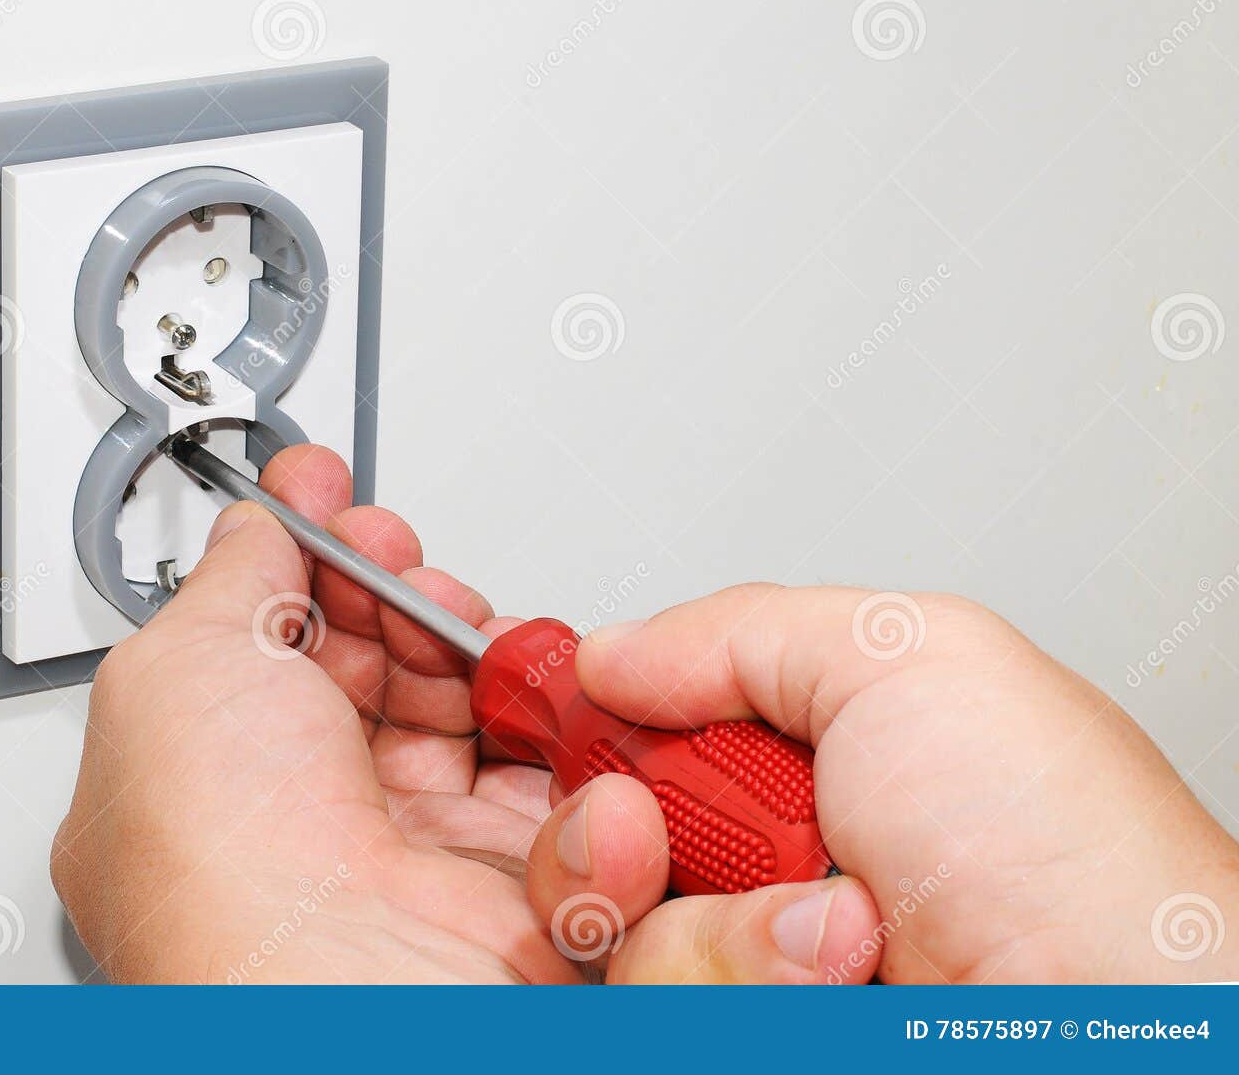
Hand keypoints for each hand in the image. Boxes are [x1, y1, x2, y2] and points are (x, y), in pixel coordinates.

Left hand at [52, 445, 589, 981]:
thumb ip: (226, 580)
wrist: (348, 979)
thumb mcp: (176, 667)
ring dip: (465, 634)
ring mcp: (403, 844)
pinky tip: (513, 669)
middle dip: (388, 584)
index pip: (262, 642)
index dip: (297, 560)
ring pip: (459, 697)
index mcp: (204, 779)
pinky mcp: (502, 864)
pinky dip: (538, 698)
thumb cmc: (225, 862)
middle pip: (368, 659)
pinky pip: (538, 753)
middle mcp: (302, 818)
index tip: (322, 496)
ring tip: (458, 618)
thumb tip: (259, 531)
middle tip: (391, 552)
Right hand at [528, 587, 1238, 982]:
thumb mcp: (910, 659)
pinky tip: (834, 975)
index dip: (576, 741)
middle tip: (663, 836)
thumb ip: (742, 631)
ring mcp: (757, 967)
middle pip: (589, 848)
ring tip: (836, 928)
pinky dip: (737, 985)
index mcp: (796, 759)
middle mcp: (764, 865)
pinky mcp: (745, 1024)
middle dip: (605, 839)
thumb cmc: (1065, 850)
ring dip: (714, 932)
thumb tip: (613, 652)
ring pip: (616, 944)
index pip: (628, 740)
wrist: (1114, 1013)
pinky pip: (656, 1006)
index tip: (541, 730)